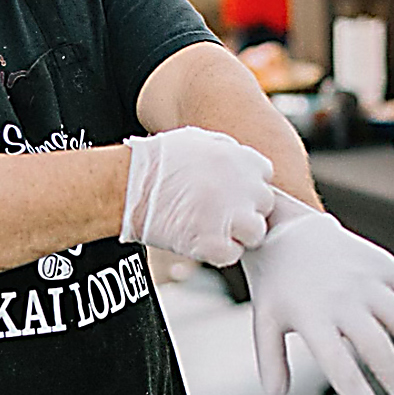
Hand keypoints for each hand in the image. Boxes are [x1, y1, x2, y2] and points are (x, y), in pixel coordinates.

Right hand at [121, 127, 274, 266]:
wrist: (130, 183)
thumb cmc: (155, 160)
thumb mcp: (198, 140)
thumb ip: (226, 150)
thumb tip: (236, 159)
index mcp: (243, 159)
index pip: (263, 177)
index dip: (246, 187)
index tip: (230, 192)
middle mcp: (245, 187)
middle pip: (263, 206)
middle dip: (243, 210)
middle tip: (217, 212)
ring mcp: (233, 216)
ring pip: (255, 233)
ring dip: (236, 234)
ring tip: (210, 228)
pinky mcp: (216, 243)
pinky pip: (232, 254)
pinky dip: (217, 253)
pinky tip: (199, 240)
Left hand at [242, 191, 393, 394]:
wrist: (289, 229)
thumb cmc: (278, 280)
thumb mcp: (264, 320)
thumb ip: (271, 360)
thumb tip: (276, 394)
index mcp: (311, 316)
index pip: (337, 364)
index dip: (359, 394)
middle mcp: (342, 297)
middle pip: (378, 347)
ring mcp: (365, 279)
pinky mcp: (383, 263)